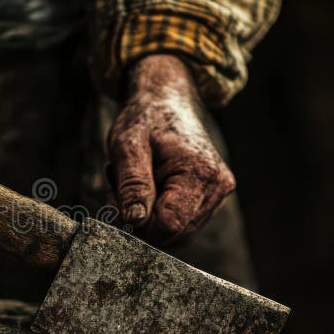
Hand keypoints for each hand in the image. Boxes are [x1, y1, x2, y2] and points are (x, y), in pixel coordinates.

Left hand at [107, 55, 235, 243]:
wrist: (167, 102)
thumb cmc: (145, 120)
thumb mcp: (128, 146)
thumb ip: (132, 184)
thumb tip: (135, 222)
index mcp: (200, 172)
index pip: (168, 224)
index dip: (137, 223)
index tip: (116, 201)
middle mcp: (217, 187)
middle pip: (171, 231)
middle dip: (139, 217)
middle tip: (120, 184)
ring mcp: (217, 194)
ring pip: (173, 230)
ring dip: (145, 213)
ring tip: (136, 179)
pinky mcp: (210, 199)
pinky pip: (178, 221)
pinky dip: (155, 210)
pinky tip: (148, 185)